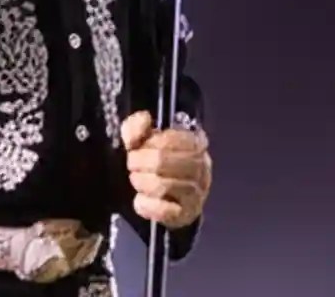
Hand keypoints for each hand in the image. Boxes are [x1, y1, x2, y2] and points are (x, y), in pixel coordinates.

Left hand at [121, 110, 211, 229]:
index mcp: (195, 142)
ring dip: (141, 182)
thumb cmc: (156, 161)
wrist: (168, 197)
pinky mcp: (187, 215)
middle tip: (132, 165)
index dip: (147, 144)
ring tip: (137, 180)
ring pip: (162, 186)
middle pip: (161, 161)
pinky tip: (140, 199)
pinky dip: (146, 205)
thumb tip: (145, 119)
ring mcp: (197, 193)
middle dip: (139, 163)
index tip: (136, 148)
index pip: (169, 138)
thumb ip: (138, 126)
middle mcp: (201, 167)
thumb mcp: (145, 139)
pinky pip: (163, 210)